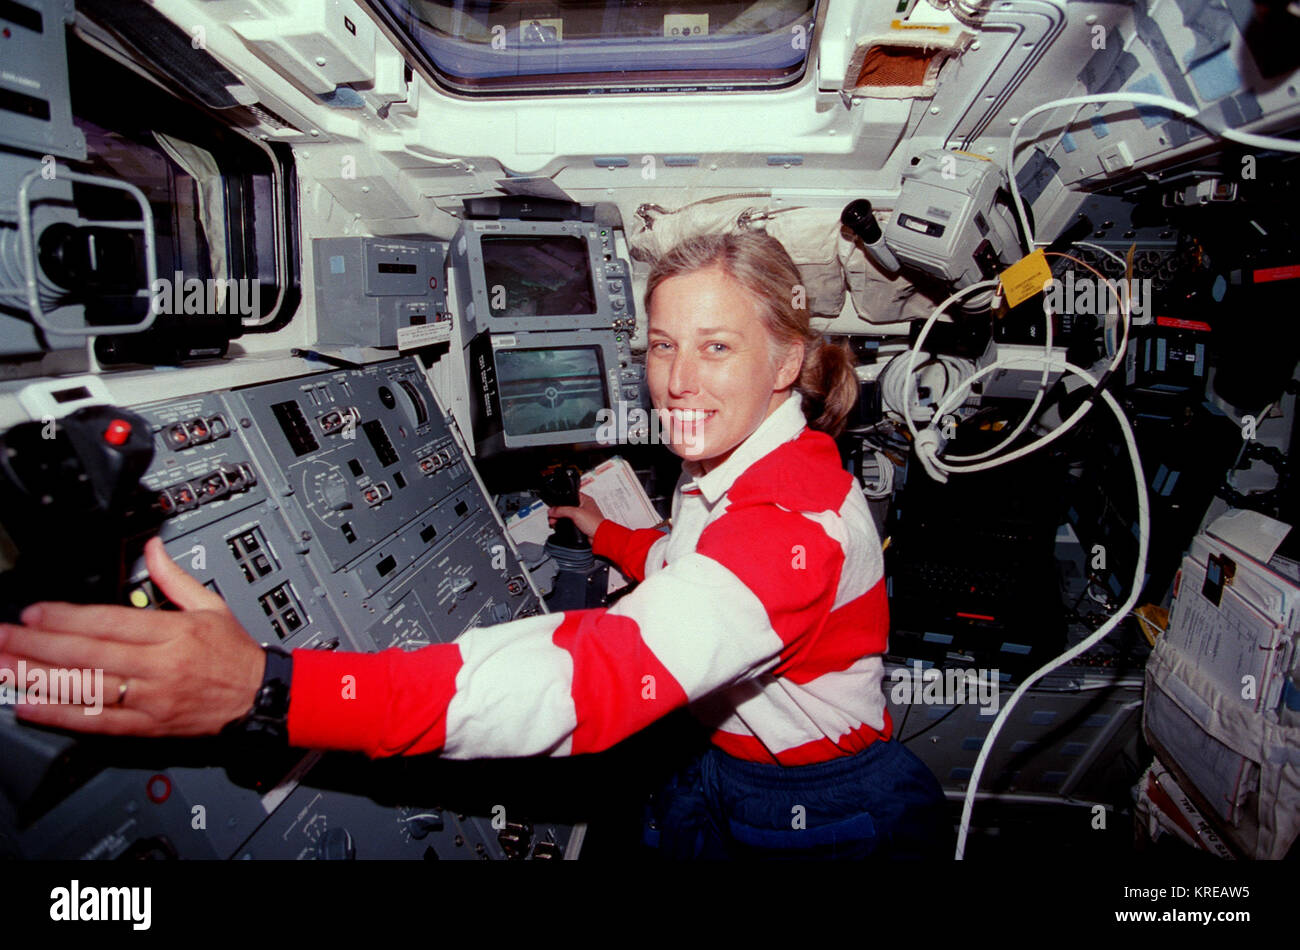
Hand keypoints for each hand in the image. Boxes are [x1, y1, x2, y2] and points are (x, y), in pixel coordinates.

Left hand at [0, 537, 265, 736]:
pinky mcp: (148, 725)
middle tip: (3, 638)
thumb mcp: (211, 605)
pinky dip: (62, 714)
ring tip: (4, 668)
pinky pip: (98, 721)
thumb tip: (152, 548)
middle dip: (37, 646)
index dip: (66, 618)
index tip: (34, 613)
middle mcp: (160, 666)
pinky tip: (31, 706)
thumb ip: (174, 577)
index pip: (109, 622)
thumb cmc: (235, 654)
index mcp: (174, 632)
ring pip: (86, 686)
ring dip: (38, 677)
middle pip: (88, 654)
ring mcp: (151, 698)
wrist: (260, 697)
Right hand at [547, 492, 605, 539]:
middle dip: (558, 512)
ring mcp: (582, 516)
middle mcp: (584, 507)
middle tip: (552, 516)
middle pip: (566, 506)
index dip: (561, 500)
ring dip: (559, 519)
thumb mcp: (575, 513)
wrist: (599, 537)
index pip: (569, 496)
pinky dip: (563, 524)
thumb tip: (552, 510)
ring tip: (554, 522)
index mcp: (585, 500)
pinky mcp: (580, 525)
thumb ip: (562, 510)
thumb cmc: (595, 523)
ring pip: (567, 515)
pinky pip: (569, 523)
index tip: (554, 505)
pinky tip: (559, 526)